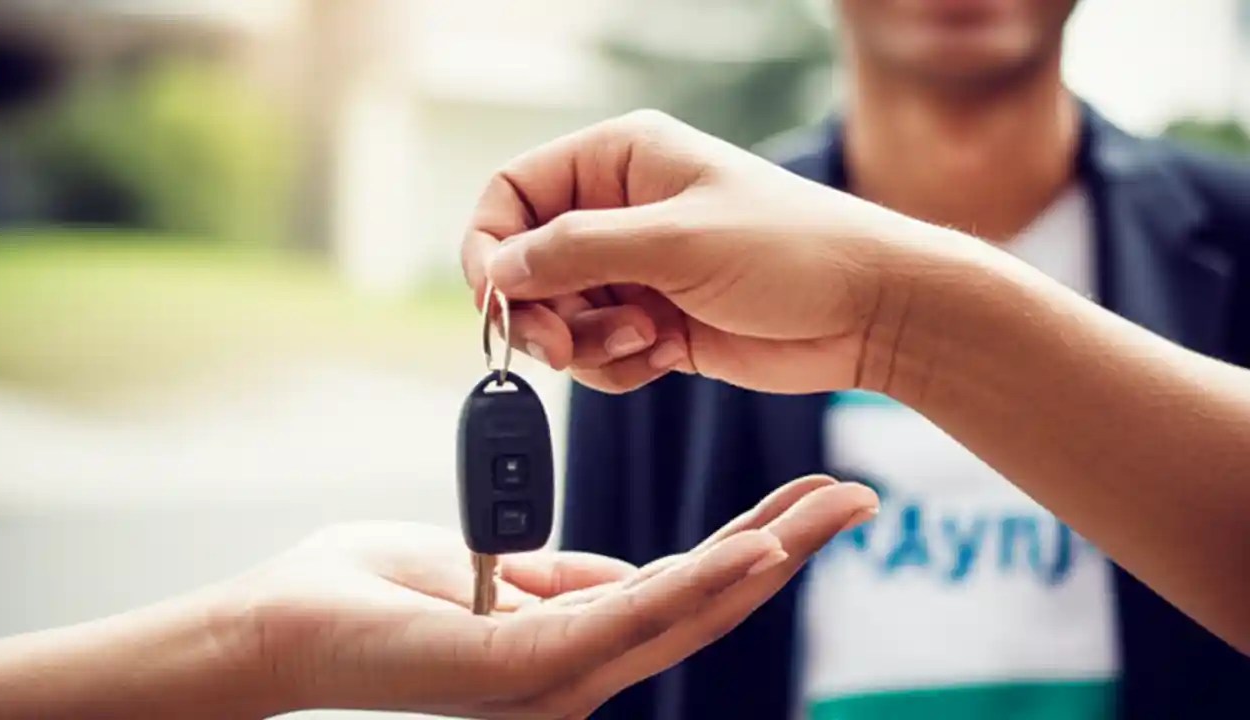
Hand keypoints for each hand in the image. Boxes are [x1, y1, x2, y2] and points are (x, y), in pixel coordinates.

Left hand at [220, 476, 876, 717]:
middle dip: (785, 551)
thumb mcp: (490, 569)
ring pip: (680, 614)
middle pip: (700, 604)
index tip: (808, 501)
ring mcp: (552, 680)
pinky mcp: (520, 672)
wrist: (277, 624)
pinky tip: (749, 550)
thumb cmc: (372, 592)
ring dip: (759, 564)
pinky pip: (621, 618)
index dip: (752, 548)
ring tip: (824, 517)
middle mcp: (576, 673)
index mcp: (570, 641)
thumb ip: (560, 576)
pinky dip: (695, 584)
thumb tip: (622, 570)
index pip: (681, 590)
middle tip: (858, 498)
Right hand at [461, 110, 959, 393]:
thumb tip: (497, 272)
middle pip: (526, 264)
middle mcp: (619, 211)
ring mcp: (635, 269)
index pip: (511, 193)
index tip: (499, 302)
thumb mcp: (675, 241)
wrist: (869, 312)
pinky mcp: (653, 321)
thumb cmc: (789, 251)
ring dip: (588, 344)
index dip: (491, 247)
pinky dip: (617, 365)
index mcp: (619, 159)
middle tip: (563, 347)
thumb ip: (576, 251)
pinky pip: (596, 353)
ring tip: (648, 339)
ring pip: (557, 317)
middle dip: (539, 312)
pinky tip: (668, 354)